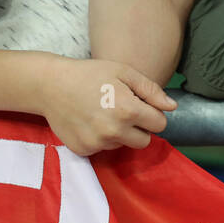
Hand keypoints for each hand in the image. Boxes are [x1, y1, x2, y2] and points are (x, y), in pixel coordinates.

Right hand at [40, 57, 176, 155]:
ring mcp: (98, 143)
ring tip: (102, 113)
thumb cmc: (90, 74)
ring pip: (123, 145)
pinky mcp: (84, 150)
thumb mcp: (123, 72)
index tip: (140, 105)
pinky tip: (89, 121)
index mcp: (128, 110)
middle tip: (123, 110)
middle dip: (139, 128)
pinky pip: (103, 149)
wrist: (51, 85)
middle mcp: (114, 131)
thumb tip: (172, 107)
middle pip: (144, 141)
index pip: (159, 124)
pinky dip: (101, 138)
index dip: (152, 113)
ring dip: (119, 133)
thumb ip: (150, 90)